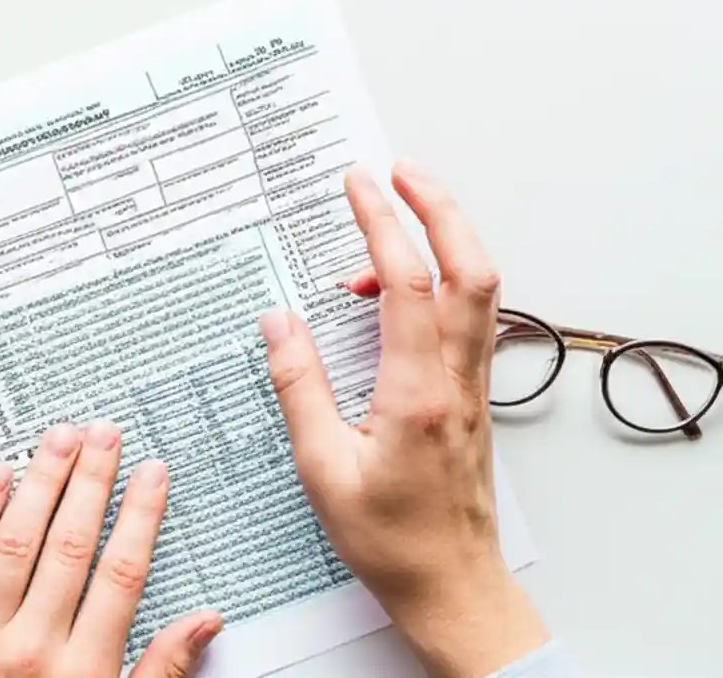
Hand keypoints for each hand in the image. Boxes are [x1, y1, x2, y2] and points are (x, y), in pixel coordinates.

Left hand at [0, 422, 222, 676]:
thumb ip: (159, 671)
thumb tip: (205, 621)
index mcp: (81, 671)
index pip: (121, 574)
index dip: (139, 515)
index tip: (152, 474)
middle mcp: (30, 648)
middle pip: (70, 545)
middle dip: (91, 482)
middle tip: (106, 435)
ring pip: (15, 541)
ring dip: (40, 482)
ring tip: (60, 438)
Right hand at [260, 161, 547, 676]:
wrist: (453, 585)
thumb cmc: (390, 540)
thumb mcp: (322, 468)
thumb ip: (299, 387)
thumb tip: (279, 320)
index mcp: (415, 394)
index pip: (406, 284)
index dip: (382, 225)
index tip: (358, 185)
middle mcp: (456, 380)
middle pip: (470, 268)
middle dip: (438, 208)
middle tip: (399, 172)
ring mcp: (472, 387)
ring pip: (479, 290)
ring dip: (445, 240)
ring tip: (391, 222)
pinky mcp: (471, 398)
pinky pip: (468, 320)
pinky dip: (440, 284)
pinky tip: (396, 295)